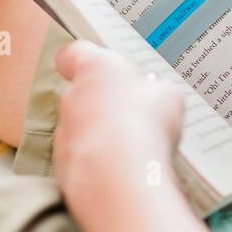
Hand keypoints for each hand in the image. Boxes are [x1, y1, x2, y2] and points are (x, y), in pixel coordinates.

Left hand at [53, 40, 184, 219]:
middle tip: (136, 116)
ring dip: (103, 137)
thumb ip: (157, 91)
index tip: (96, 65)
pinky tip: (124, 171)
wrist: (119, 177)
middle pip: (84, 95)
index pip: (73, 54)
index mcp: (94, 69)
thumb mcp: (168, 97)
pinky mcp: (64, 166)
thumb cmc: (142, 126)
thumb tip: (158, 98)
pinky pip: (83, 160)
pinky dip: (99, 165)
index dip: (83, 59)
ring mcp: (65, 134)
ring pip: (83, 130)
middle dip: (107, 105)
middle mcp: (72, 98)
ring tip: (135, 150)